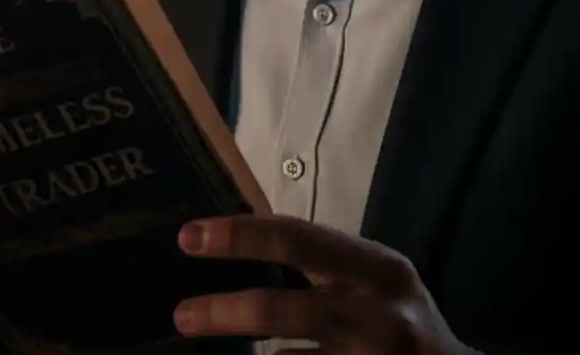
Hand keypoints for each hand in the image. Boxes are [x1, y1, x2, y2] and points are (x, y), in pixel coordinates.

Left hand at [173, 215, 478, 353]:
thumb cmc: (397, 320)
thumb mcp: (372, 280)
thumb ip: (318, 263)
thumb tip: (228, 242)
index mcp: (377, 271)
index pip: (298, 240)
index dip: (239, 236)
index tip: (189, 238)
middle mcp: (378, 317)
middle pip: (281, 311)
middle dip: (222, 312)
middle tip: (182, 315)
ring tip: (211, 353)